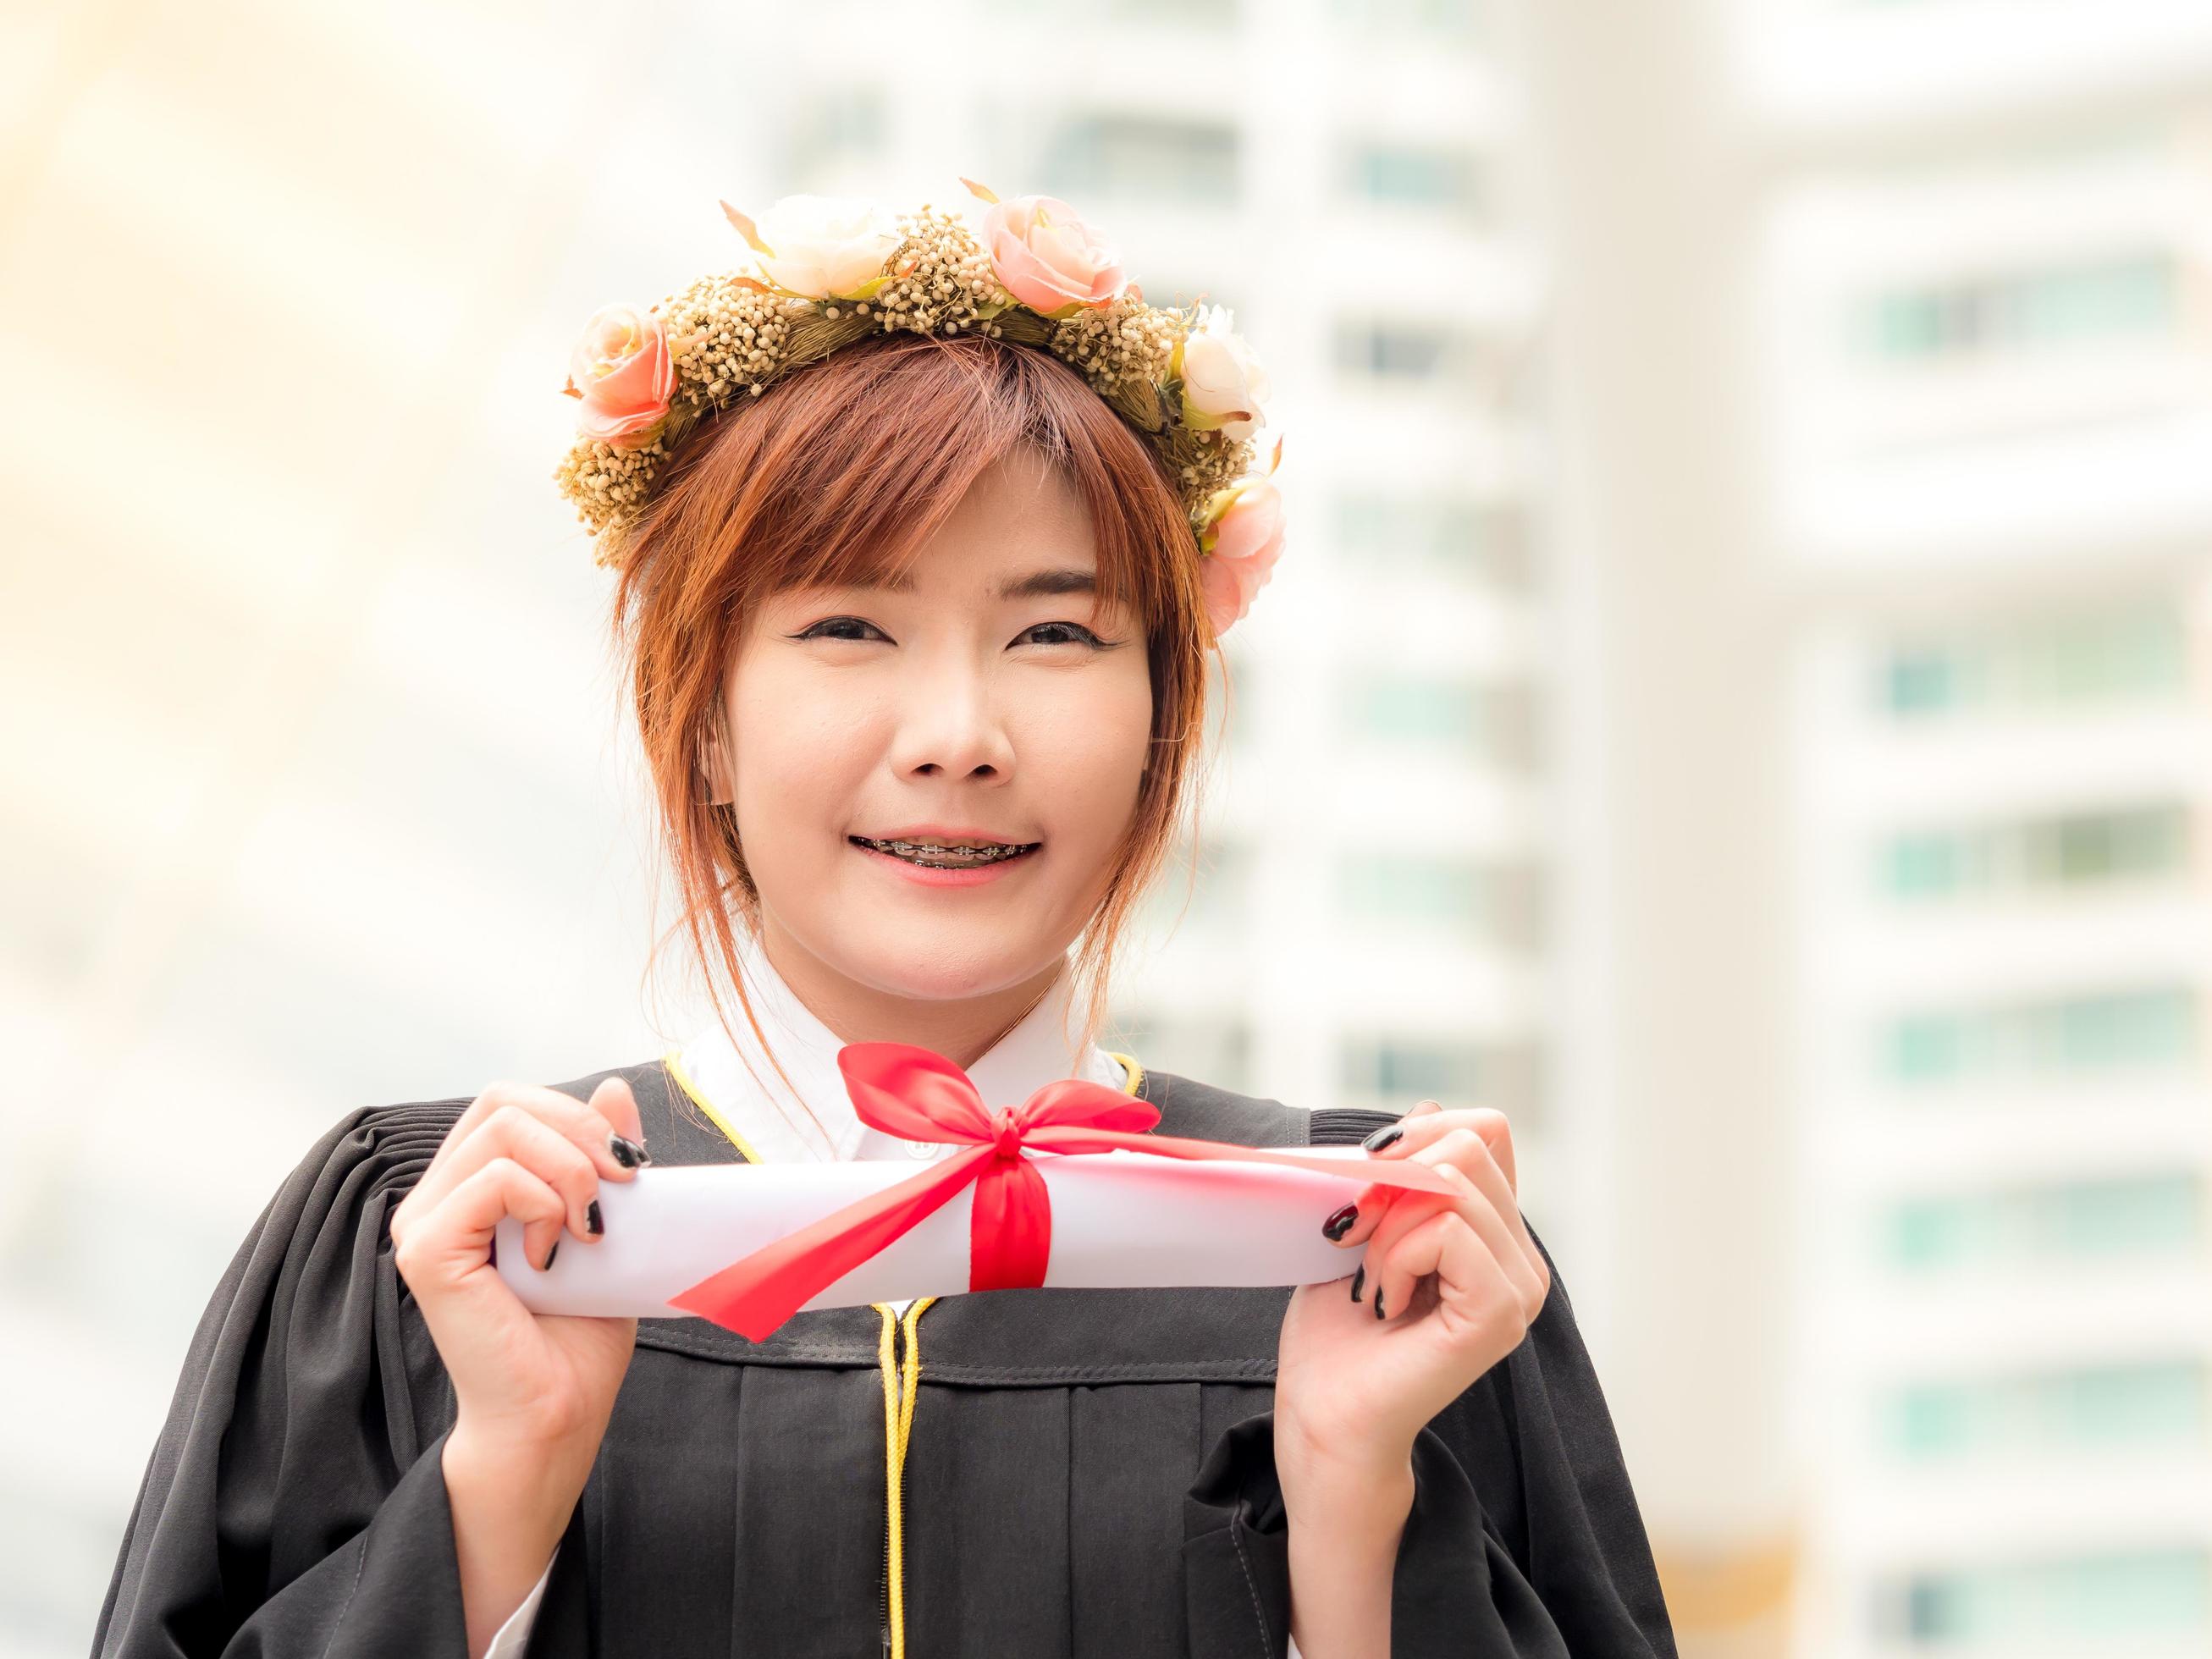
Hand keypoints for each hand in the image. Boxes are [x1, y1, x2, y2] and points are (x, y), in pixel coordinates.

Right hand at [389, 1076, 649, 1454]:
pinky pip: (493, 1181)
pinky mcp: (426, 1251)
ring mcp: (422, 1222)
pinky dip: (543, 1204)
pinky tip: (552, 1257)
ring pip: (502, 1129)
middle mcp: (435, 1198)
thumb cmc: (577, 1333)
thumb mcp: (607, 1225)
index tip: (629, 1168)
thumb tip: (611, 1086)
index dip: (574, 1115)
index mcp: (469, 1187)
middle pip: (503, 1101)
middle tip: (622, 1186)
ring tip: (588, 1232)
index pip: (510, 1102)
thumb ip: (599, 1158)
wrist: (558, 1413)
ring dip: (569, 1169)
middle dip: (578, 1129)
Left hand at [1274, 1100, 1550, 1490]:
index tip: (1366, 1183)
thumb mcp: (1366, 1225)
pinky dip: (1396, 1255)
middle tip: (1361, 1245)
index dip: (1419, 1137)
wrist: (1322, 1416)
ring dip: (1387, 1228)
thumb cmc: (1337, 1333)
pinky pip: (1447, 1229)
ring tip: (1374, 1286)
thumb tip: (1431, 1109)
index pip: (1485, 1131)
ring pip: (1451, 1184)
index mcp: (1497, 1235)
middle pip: (1469, 1146)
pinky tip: (1386, 1302)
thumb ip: (1404, 1173)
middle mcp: (1522, 1260)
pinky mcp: (1500, 1313)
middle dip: (1392, 1182)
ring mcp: (1520, 1288)